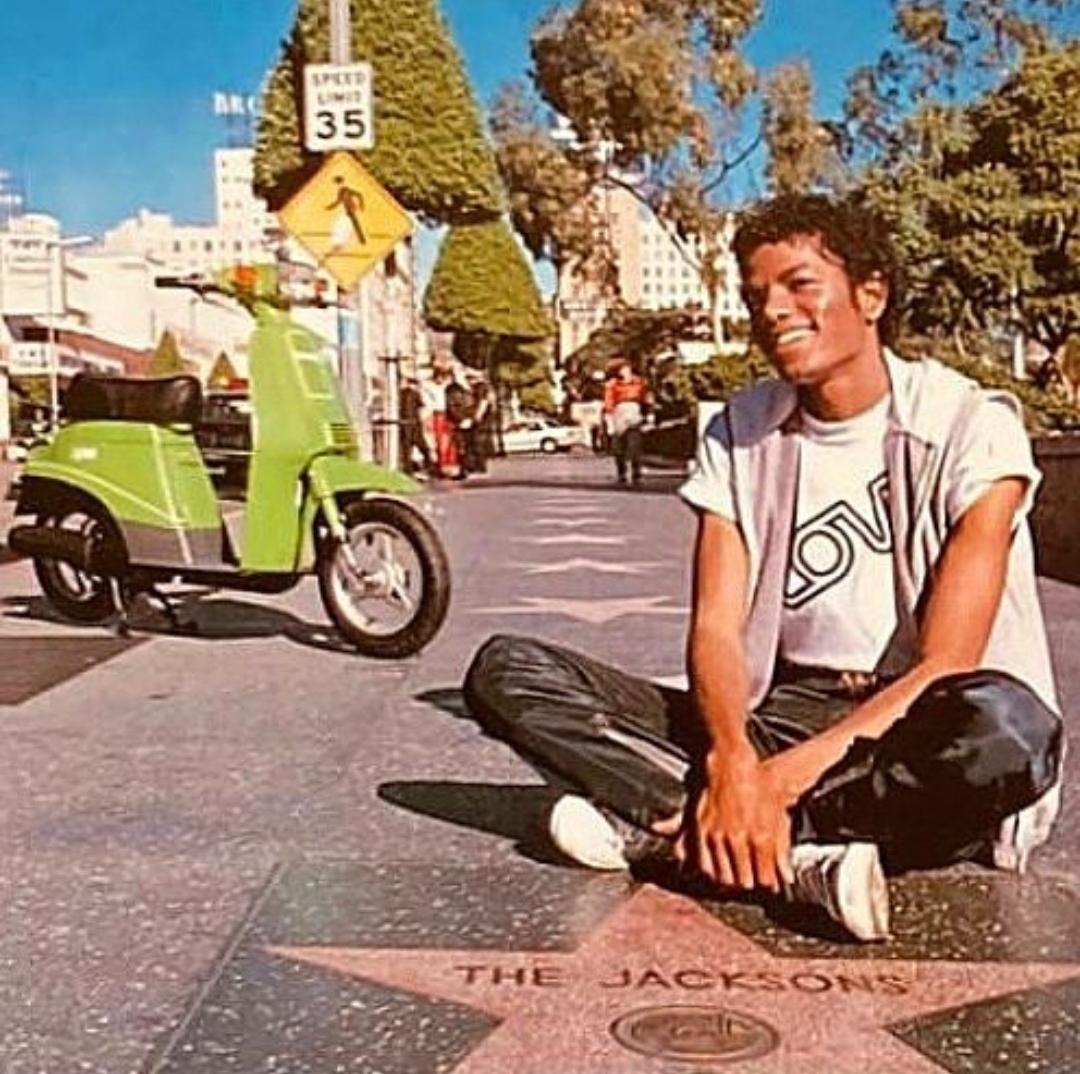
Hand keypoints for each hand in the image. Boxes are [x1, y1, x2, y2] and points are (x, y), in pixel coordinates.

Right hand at [675, 752, 794, 892]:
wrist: (731, 765)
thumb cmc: (757, 786)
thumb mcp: (778, 815)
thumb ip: (782, 849)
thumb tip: (787, 876)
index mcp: (760, 838)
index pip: (765, 879)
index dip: (768, 883)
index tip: (768, 881)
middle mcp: (738, 840)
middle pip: (744, 881)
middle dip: (750, 881)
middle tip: (752, 878)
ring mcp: (717, 836)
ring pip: (723, 876)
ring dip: (731, 879)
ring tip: (736, 875)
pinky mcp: (701, 831)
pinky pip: (704, 863)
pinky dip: (712, 870)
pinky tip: (719, 868)